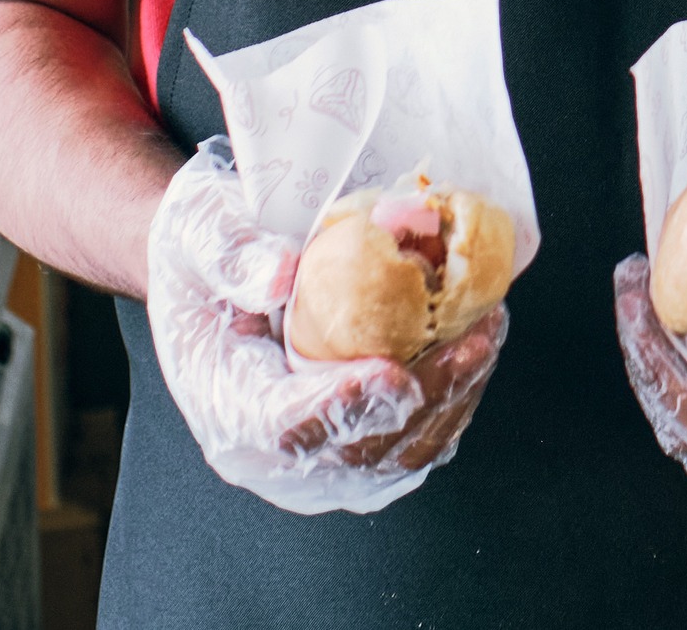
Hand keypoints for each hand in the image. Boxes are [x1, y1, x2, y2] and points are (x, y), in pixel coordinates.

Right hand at [145, 137, 506, 514]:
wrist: (210, 274)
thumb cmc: (201, 256)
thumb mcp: (199, 234)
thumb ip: (232, 253)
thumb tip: (281, 274)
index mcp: (225, 402)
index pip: (282, 427)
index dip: (339, 407)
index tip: (391, 374)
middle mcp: (271, 447)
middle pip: (355, 451)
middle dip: (424, 398)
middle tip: (470, 338)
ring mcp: (320, 451)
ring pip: (398, 453)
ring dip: (453, 396)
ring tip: (487, 331)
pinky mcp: (360, 438)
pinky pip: (417, 437)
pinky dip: (455, 394)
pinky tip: (479, 339)